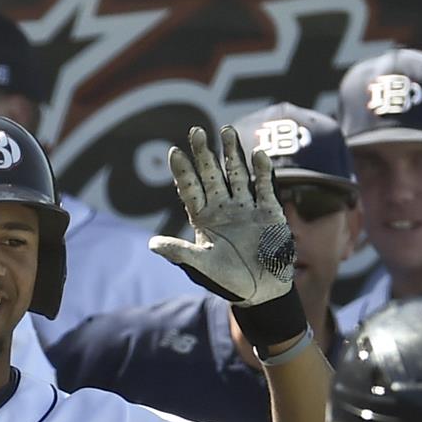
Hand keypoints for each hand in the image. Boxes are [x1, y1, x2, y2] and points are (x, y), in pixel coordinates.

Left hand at [148, 125, 296, 306]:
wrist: (262, 291)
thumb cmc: (229, 279)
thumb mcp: (202, 266)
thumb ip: (180, 253)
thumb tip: (152, 244)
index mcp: (204, 217)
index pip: (190, 189)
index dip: (182, 171)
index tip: (174, 152)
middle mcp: (223, 206)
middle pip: (211, 174)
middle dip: (204, 154)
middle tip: (196, 131)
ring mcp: (246, 206)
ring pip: (236, 174)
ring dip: (232, 153)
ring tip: (227, 131)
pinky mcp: (268, 210)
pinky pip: (263, 186)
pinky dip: (261, 171)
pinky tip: (257, 154)